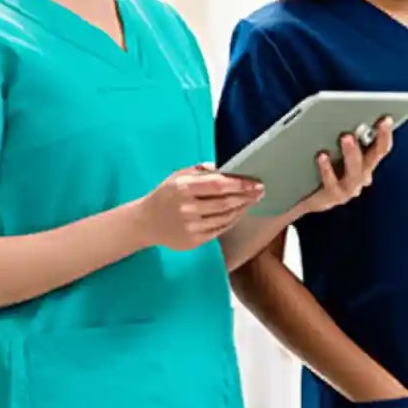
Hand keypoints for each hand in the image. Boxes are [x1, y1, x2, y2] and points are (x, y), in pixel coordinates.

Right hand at [139, 165, 262, 250]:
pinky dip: (232, 220)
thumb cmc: (165, 195)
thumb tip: (225, 167)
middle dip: (246, 196)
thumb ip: (201, 170)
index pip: (218, 185)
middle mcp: (188, 208)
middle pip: (225, 203)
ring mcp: (191, 226)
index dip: (240, 184)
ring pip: (226, 218)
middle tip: (260, 191)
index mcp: (183, 188)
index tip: (255, 182)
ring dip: (242, 208)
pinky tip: (238, 213)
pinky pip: (220, 229)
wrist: (146, 222)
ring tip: (251, 200)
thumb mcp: (178, 176)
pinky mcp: (194, 240)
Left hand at [296, 117, 393, 215]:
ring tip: (346, 136)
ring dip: (353, 153)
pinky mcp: (332, 197)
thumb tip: (347, 118)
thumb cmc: (316, 165)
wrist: (299, 195)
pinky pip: (332, 184)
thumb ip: (342, 136)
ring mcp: (349, 189)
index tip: (386, 117)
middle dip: (378, 139)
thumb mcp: (330, 147)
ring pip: (355, 172)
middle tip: (376, 122)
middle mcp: (362, 176)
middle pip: (374, 157)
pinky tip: (321, 155)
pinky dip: (327, 169)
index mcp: (365, 161)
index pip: (381, 147)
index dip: (385, 133)